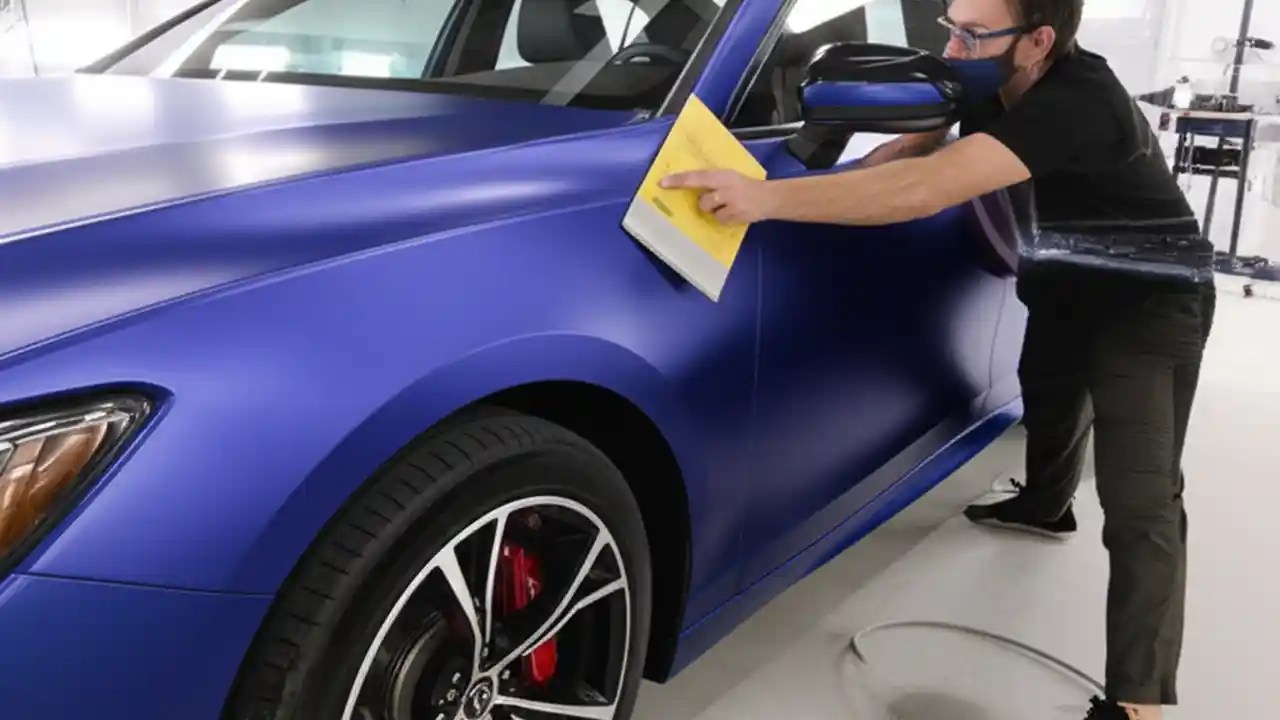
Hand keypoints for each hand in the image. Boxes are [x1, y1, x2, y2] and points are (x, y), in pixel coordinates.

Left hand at [660, 169, 775, 225]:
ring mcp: (731, 203)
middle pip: (703, 201)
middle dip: (705, 203)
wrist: (769, 198)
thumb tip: (692, 186)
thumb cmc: (746, 186)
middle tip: (715, 199)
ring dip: (715, 210)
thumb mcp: (729, 177)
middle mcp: (725, 188)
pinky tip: (735, 212)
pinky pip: (720, 219)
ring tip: (728, 205)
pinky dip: (724, 217)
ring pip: (710, 211)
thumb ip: (713, 180)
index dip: (678, 180)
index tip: (662, 183)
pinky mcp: (735, 216)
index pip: (696, 177)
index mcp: (722, 175)